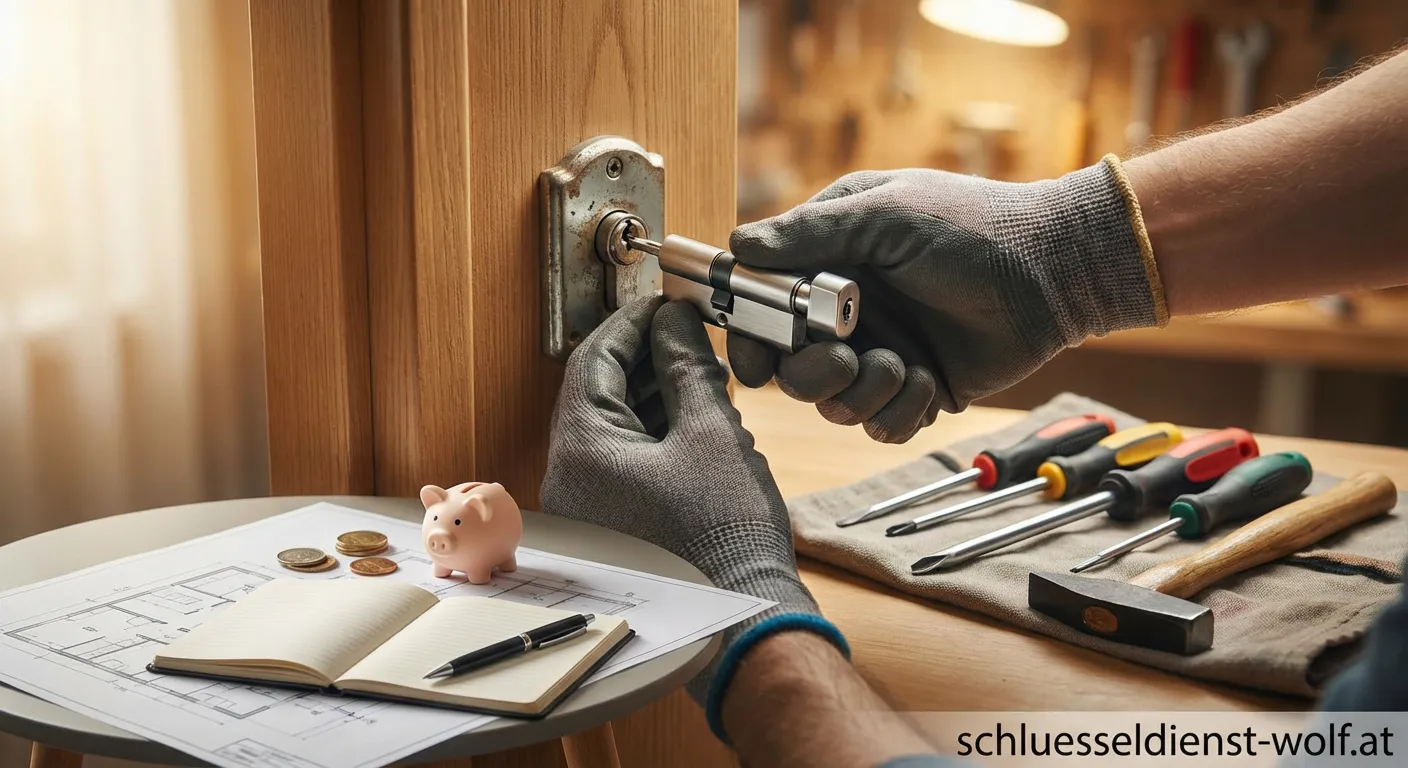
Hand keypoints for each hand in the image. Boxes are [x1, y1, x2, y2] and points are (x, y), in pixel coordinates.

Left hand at [542, 295, 839, 715]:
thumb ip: (688, 366)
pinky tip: (695, 421)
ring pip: (612, 428)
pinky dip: (654, 435)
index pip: (594, 360)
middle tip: (690, 336)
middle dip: (646, 358)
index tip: (667, 305)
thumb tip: (675, 322)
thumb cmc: (724, 536)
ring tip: (703, 377)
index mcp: (582, 449)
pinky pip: (622, 463)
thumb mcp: (712, 432)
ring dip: (653, 395)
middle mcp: (569, 479)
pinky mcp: (611, 528)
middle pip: (598, 393)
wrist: (739, 620)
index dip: (633, 322)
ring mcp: (587, 508)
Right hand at [727, 156, 1165, 442]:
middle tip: (846, 359)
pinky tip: (930, 382)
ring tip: (904, 365)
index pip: (763, 311)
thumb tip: (739, 246)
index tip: (755, 359)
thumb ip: (811, 233)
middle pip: (788, 370)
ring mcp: (881, 354)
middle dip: (810, 375)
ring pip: (832, 405)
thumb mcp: (885, 214)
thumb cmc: (972, 227)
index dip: (750, 340)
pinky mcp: (916, 390)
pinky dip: (900, 412)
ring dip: (863, 393)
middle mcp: (847, 314)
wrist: (1055, 270)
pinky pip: (881, 426)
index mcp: (828, 266)